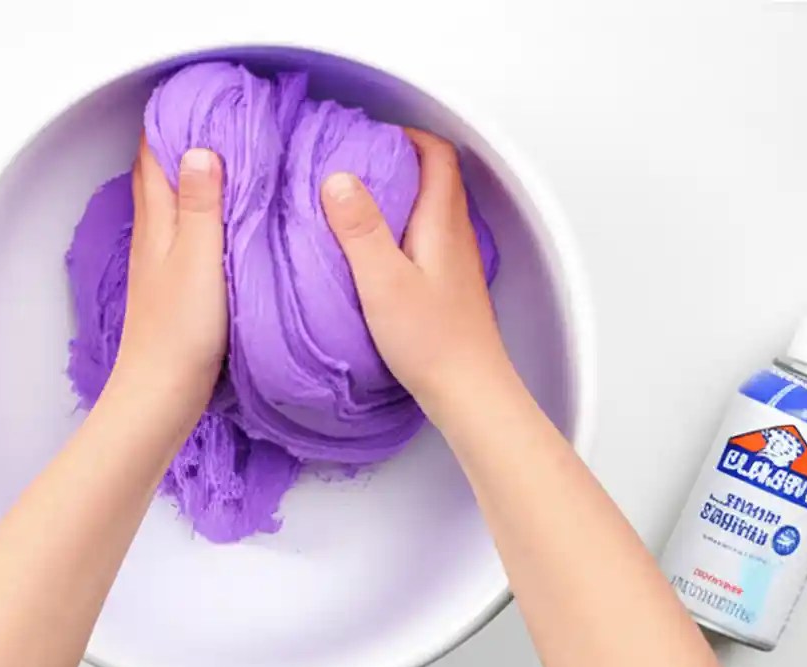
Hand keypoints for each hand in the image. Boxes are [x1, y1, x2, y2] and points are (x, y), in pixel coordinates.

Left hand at [104, 141, 226, 432]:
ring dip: (191, 179)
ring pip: (173, 206)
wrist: (162, 394)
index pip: (154, 159)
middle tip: (214, 120)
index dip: (168, 125)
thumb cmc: (181, 332)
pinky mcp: (176, 288)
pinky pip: (187, 234)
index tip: (195, 100)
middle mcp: (154, 238)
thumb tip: (200, 149)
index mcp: (158, 224)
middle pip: (160, 178)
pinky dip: (201, 214)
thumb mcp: (199, 259)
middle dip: (179, 145)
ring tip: (224, 159)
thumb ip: (202, 206)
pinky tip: (224, 221)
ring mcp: (162, 264)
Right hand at [320, 129, 507, 422]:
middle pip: (435, 177)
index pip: (437, 155)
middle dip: (398, 161)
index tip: (369, 137)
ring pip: (430, 208)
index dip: (407, 135)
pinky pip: (426, 238)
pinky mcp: (448, 285)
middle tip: (357, 163)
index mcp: (442, 223)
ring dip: (399, 196)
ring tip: (358, 202)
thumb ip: (360, 229)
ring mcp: (455, 261)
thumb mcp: (383, 281)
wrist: (468, 391)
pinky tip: (375, 252)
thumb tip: (339, 177)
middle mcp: (455, 235)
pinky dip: (401, 228)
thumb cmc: (431, 341)